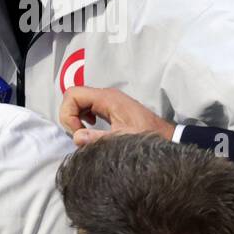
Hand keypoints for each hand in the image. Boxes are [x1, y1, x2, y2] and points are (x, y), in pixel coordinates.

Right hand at [58, 86, 175, 146]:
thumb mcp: (121, 139)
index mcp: (107, 98)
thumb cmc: (146, 136)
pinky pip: (87, 107)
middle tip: (79, 135)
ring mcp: (107, 100)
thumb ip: (98, 138)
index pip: (73, 94)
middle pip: (73, 96)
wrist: (165, 136)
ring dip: (75, 117)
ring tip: (84, 134)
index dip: (68, 113)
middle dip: (70, 115)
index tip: (77, 132)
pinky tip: (92, 129)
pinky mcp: (109, 107)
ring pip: (79, 101)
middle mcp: (105, 95)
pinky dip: (83, 117)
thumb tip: (76, 137)